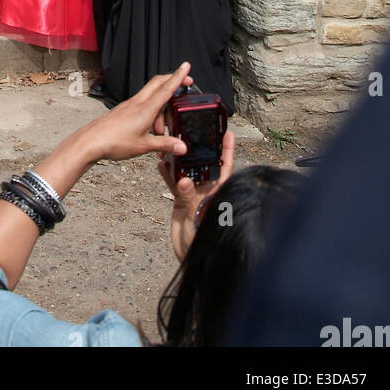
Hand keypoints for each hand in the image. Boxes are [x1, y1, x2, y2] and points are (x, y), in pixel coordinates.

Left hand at [87, 63, 193, 164]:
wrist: (91, 141)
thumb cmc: (114, 142)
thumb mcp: (144, 146)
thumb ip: (164, 144)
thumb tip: (181, 147)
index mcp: (145, 109)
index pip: (166, 88)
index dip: (178, 77)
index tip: (186, 66)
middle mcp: (137, 103)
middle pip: (158, 83)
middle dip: (173, 81)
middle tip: (186, 84)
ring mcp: (129, 105)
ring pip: (151, 96)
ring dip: (162, 108)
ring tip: (162, 131)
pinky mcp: (124, 110)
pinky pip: (142, 105)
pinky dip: (151, 112)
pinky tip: (150, 129)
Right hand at [159, 130, 235, 261]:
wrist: (189, 258)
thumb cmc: (202, 242)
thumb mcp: (197, 220)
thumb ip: (190, 200)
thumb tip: (184, 182)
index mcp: (218, 194)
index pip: (225, 168)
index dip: (227, 151)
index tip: (228, 133)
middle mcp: (207, 192)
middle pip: (203, 165)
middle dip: (198, 150)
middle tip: (191, 132)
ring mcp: (194, 195)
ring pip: (186, 172)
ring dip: (179, 160)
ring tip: (172, 145)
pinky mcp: (181, 201)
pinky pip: (173, 184)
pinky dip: (167, 175)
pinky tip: (161, 164)